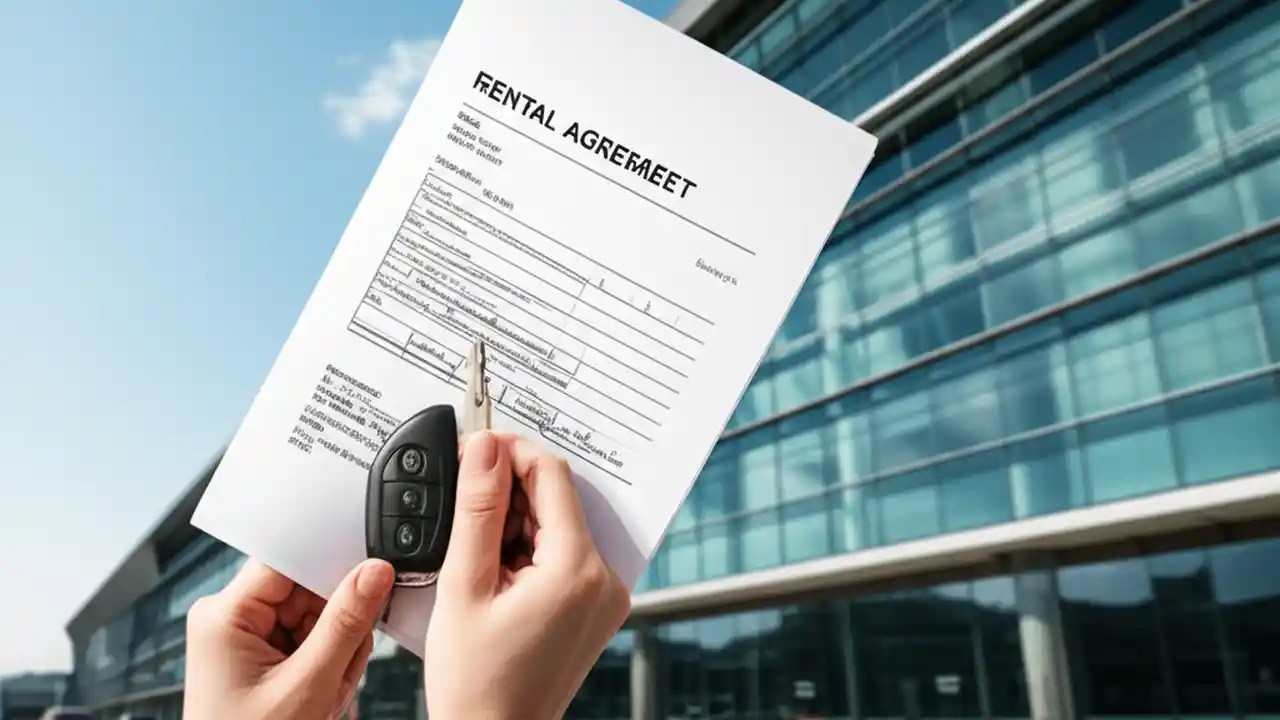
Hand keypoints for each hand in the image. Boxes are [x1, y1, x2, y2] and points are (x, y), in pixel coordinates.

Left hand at [184, 556, 394, 719]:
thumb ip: (345, 624)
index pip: (289, 561)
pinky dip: (325, 661)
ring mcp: (243, 636)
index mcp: (224, 615)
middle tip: (340, 665)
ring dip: (334, 649)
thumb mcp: (308, 685)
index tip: (369, 582)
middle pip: (307, 589)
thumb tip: (375, 572)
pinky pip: (307, 636)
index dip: (332, 568)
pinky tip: (320, 688)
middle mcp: (229, 617)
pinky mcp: (258, 652)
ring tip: (326, 689)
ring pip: (314, 614)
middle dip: (336, 625)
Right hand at [426, 431, 630, 719]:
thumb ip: (478, 509)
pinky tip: (497, 573)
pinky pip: (565, 554)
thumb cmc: (476, 682)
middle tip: (463, 510)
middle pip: (558, 499)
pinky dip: (530, 550)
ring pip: (559, 525)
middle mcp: (605, 579)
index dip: (510, 451)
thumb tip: (485, 449)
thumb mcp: (465, 585)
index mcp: (578, 570)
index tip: (475, 446)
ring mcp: (606, 596)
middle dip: (509, 493)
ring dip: (517, 523)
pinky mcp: (596, 607)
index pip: (552, 475)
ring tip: (478, 559)